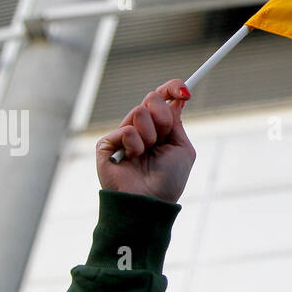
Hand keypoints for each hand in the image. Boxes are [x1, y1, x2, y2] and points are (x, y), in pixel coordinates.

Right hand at [96, 79, 195, 202]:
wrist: (150, 203)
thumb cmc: (168, 181)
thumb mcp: (182, 148)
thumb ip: (176, 122)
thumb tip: (177, 98)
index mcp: (159, 128)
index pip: (162, 97)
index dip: (173, 88)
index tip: (185, 91)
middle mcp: (140, 128)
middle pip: (152, 98)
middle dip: (163, 118)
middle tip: (163, 138)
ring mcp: (122, 135)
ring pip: (139, 111)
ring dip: (151, 135)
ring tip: (147, 153)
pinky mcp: (106, 145)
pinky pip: (126, 130)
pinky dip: (135, 145)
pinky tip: (132, 159)